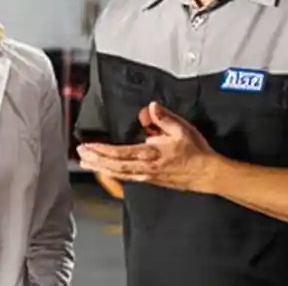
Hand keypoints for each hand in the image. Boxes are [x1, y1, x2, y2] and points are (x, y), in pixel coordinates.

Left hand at [76, 101, 223, 193]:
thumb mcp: (181, 129)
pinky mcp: (150, 180)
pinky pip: (127, 177)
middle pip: (114, 165)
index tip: (88, 146)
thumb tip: (150, 107)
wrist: (207, 174)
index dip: (102, 150)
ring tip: (86, 163)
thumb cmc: (196, 152)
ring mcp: (147, 176)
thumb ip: (163, 118)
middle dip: (95, 160)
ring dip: (101, 168)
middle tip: (80, 154)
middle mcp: (146, 168)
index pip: (120, 153)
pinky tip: (106, 171)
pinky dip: (113, 174)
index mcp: (151, 154)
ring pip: (118, 173)